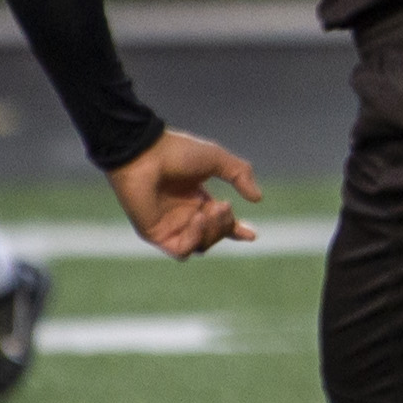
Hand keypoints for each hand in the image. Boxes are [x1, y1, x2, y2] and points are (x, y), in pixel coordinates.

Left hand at [107, 128, 259, 257]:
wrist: (145, 153)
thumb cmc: (177, 151)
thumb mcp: (218, 159)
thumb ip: (241, 175)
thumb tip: (258, 198)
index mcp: (196, 199)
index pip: (219, 222)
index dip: (236, 230)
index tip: (251, 235)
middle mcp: (183, 215)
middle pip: (214, 236)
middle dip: (225, 225)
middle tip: (223, 206)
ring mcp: (169, 226)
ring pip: (201, 246)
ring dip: (212, 232)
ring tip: (208, 212)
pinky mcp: (155, 234)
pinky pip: (181, 251)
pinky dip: (195, 239)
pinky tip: (197, 219)